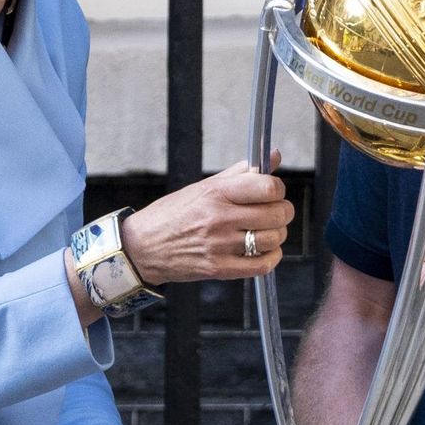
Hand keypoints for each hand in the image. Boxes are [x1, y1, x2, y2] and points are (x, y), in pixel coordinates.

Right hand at [121, 153, 293, 284]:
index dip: (278, 189)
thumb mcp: (203, 187)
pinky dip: (272, 257)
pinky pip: (262, 265)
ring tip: (268, 231)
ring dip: (278, 234)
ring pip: (273, 239)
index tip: (274, 191)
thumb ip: (241, 173)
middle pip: (276, 214)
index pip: (267, 187)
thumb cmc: (172, 214)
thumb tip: (272, 156)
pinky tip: (264, 250)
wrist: (142, 247)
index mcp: (216, 193)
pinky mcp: (219, 269)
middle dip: (283, 211)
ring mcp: (220, 246)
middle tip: (276, 211)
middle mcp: (219, 218)